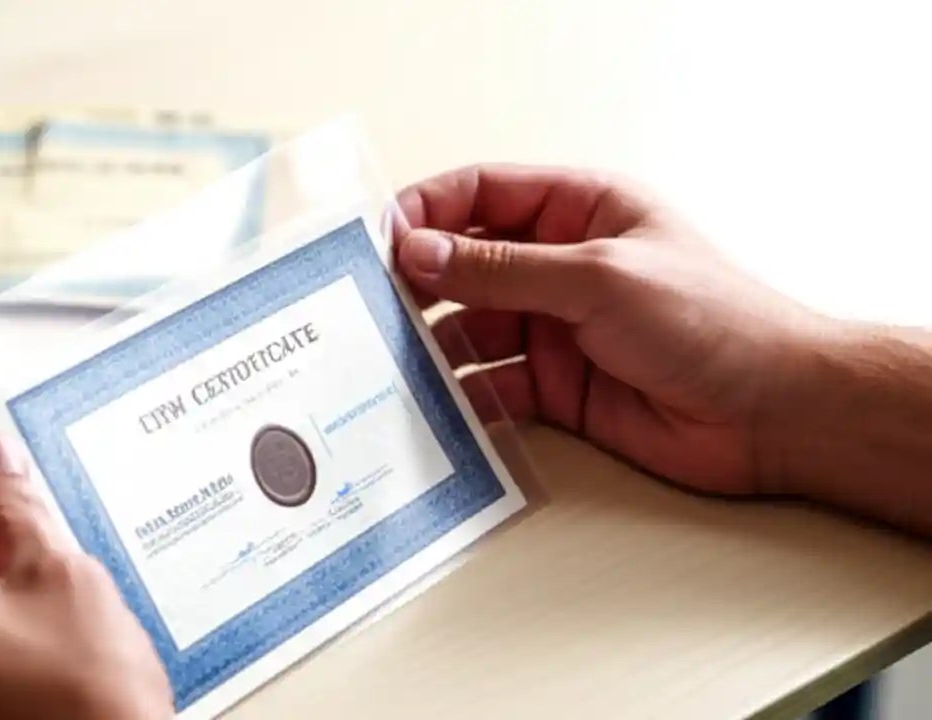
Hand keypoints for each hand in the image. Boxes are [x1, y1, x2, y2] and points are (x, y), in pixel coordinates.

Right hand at [395, 165, 825, 494]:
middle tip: (368, 306)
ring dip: (432, 344)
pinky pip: (492, 386)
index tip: (378, 238)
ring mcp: (556, 328)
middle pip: (466, 263)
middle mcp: (560, 265)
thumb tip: (419, 251)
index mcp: (579, 210)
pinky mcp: (556, 387)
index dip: (427, 209)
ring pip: (470, 328)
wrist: (775, 414)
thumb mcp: (598, 277)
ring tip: (389, 361)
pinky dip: (461, 397)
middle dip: (419, 282)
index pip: (483, 193)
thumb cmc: (712, 320)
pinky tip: (432, 407)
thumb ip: (503, 267)